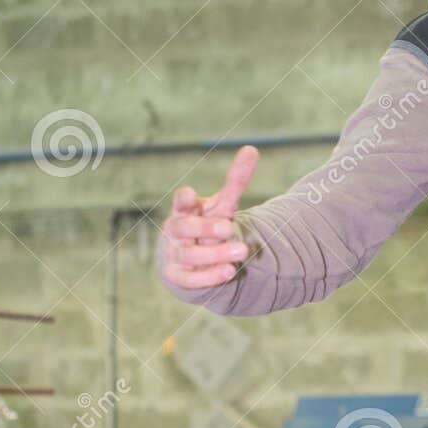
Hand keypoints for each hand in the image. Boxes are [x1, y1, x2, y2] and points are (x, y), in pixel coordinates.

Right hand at [160, 145, 258, 290]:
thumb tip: (252, 149)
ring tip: (241, 252)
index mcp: (184, 211)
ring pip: (190, 255)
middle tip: (228, 227)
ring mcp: (175, 254)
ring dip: (215, 254)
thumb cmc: (204, 225)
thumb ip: (235, 181)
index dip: (184, 199)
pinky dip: (209, 276)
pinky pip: (191, 279)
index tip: (191, 196)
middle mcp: (176, 231)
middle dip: (205, 228)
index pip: (180, 202)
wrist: (187, 260)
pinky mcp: (179, 276)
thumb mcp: (221, 204)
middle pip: (183, 228)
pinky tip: (230, 272)